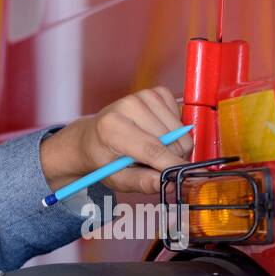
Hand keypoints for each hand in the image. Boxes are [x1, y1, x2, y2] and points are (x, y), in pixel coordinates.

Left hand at [39, 86, 194, 194]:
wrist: (92, 137)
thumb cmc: (103, 159)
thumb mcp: (115, 178)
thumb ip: (141, 182)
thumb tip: (169, 183)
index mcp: (111, 127)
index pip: (152, 149)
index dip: (171, 165)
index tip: (183, 177)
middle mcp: (129, 105)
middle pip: (171, 140)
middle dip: (170, 157)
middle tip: (153, 164)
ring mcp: (144, 95)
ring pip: (181, 130)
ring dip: (173, 145)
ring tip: (150, 149)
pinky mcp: (157, 92)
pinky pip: (181, 118)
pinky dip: (174, 131)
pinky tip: (155, 134)